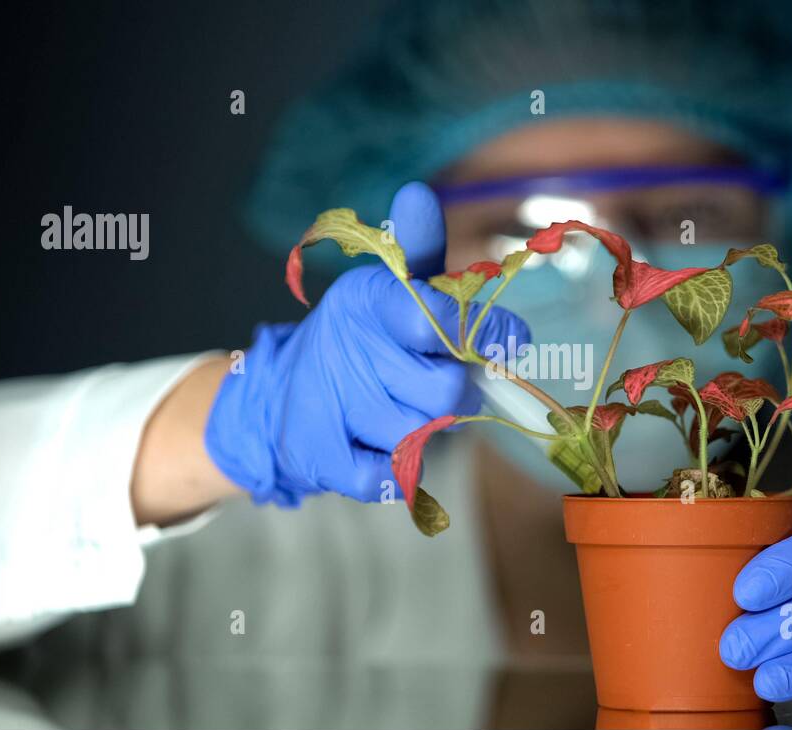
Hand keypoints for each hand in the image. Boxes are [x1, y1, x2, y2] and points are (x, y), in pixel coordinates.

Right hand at [204, 181, 528, 504]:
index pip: (441, 318)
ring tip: (402, 407)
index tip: (512, 340)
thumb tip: (417, 192)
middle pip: (445, 391)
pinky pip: (390, 476)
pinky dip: (397, 467)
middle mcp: (349, 351)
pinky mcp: (325, 458)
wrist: (279, 395)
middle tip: (440, 379)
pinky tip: (379, 442)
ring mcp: (336, 407)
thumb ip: (419, 250)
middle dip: (454, 390)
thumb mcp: (385, 285)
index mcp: (367, 301)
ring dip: (425, 429)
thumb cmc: (359, 337)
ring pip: (422, 435)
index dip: (489, 332)